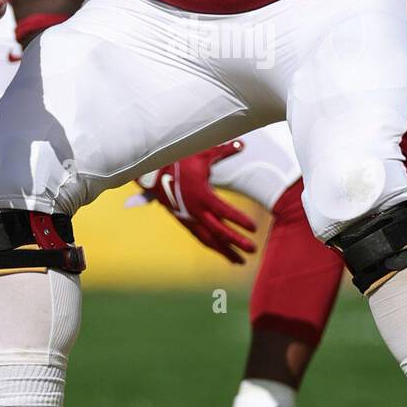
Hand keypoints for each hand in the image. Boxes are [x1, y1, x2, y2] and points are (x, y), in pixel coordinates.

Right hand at [140, 142, 257, 263]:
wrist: (152, 171)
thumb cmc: (179, 160)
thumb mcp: (202, 153)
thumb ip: (224, 151)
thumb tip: (242, 145)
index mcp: (201, 196)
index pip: (224, 212)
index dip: (239, 220)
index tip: (254, 228)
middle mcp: (195, 211)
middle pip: (219, 231)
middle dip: (236, 242)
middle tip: (252, 250)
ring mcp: (188, 218)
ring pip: (208, 239)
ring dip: (224, 251)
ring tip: (239, 261)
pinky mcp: (183, 220)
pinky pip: (200, 236)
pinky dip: (212, 246)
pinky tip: (222, 252)